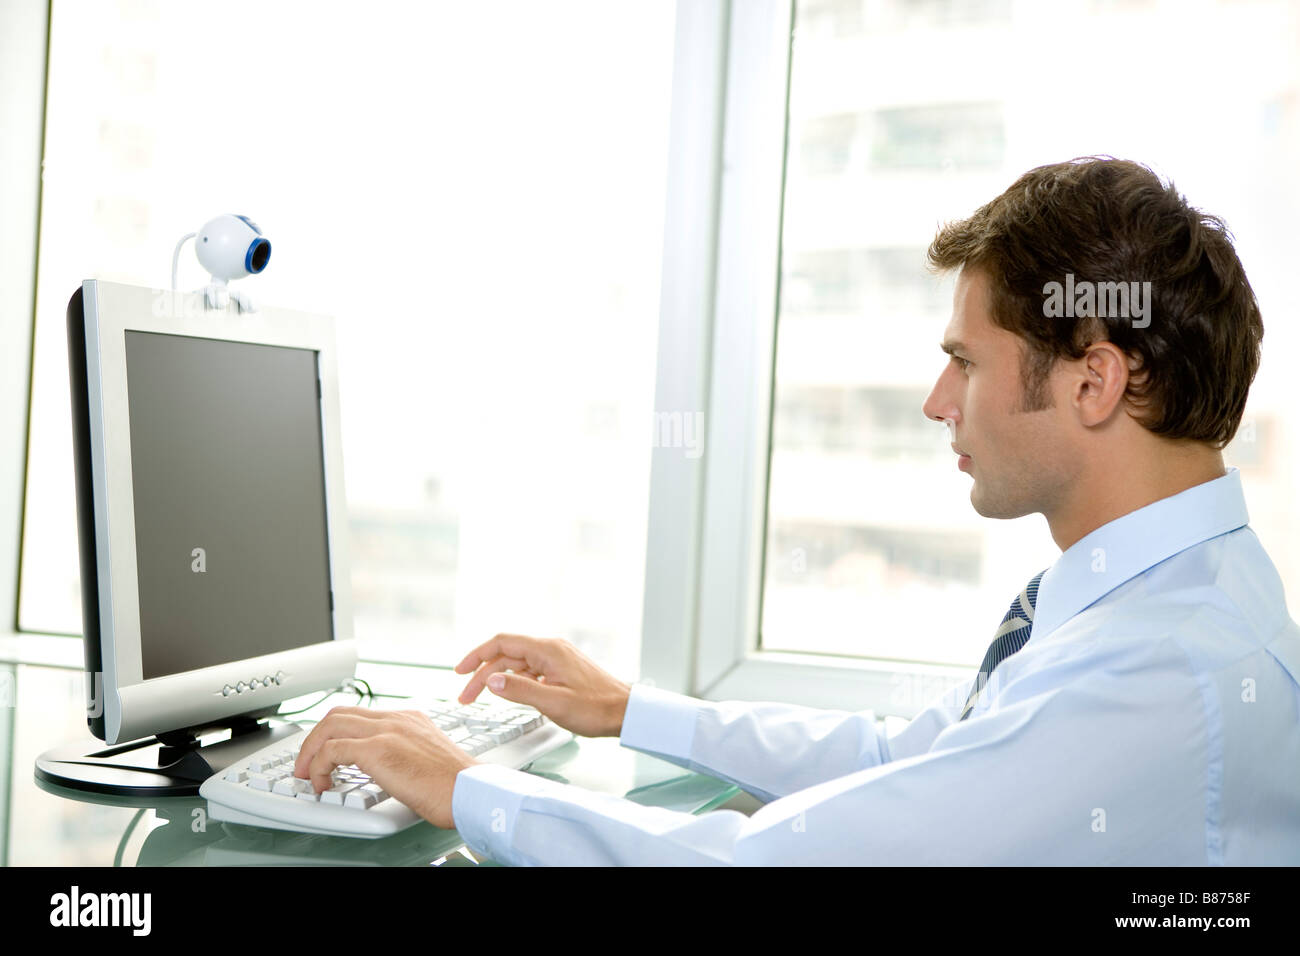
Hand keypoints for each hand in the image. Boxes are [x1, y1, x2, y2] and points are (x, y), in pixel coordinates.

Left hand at [292, 707, 477, 829]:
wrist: (470, 791)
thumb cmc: (456, 785)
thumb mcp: (427, 758)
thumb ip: (404, 754)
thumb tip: (385, 770)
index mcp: (407, 719)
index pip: (359, 714)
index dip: (334, 733)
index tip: (324, 754)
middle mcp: (396, 718)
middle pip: (338, 714)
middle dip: (314, 739)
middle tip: (306, 764)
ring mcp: (387, 730)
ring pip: (329, 726)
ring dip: (310, 751)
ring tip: (307, 775)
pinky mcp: (378, 749)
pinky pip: (332, 750)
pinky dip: (318, 766)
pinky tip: (322, 783)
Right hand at [454, 634, 631, 737]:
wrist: (626, 712)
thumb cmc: (597, 708)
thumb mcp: (553, 703)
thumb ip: (520, 691)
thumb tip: (492, 681)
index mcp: (548, 650)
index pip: (502, 643)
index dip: (476, 656)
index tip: (460, 671)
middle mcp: (551, 649)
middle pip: (506, 655)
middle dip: (482, 674)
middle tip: (466, 696)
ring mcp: (557, 658)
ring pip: (517, 663)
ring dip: (497, 679)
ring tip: (481, 698)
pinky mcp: (561, 669)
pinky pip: (530, 670)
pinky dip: (514, 681)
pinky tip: (509, 694)